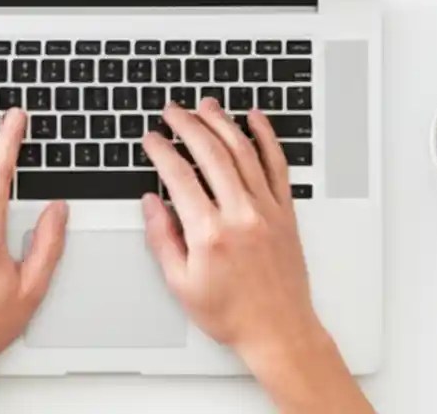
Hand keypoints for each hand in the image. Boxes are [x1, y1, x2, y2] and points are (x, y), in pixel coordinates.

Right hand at [141, 99, 373, 413]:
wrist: (278, 330)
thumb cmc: (230, 314)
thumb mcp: (180, 284)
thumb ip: (162, 238)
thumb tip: (151, 202)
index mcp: (209, 234)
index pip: (179, 176)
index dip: (161, 151)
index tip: (151, 139)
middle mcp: (240, 215)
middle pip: (211, 153)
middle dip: (188, 124)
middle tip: (173, 111)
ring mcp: (267, 209)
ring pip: (243, 151)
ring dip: (222, 123)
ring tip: (206, 106)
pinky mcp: (285, 211)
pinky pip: (277, 165)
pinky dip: (266, 138)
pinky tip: (255, 120)